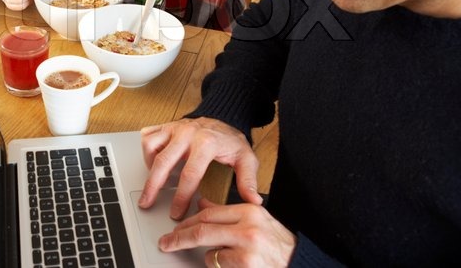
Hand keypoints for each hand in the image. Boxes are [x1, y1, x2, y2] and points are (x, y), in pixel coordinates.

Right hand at [139, 118, 262, 219]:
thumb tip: (253, 201)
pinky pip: (148, 136)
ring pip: (151, 147)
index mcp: (206, 143)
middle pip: (163, 162)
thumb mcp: (246, 159)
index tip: (176, 212)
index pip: (190, 174)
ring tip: (152, 182)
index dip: (181, 197)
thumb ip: (248, 181)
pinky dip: (147, 151)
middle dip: (153, 186)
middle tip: (146, 202)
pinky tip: (152, 164)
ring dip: (149, 166)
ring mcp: (175, 128)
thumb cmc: (232, 140)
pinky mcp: (167, 125)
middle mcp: (187, 133)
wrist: (224, 117)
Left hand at [160, 197, 294, 266]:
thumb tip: (202, 204)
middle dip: (180, 237)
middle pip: (202, 228)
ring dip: (209, 256)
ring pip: (209, 250)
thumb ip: (228, 213)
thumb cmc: (278, 245)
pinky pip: (218, 265)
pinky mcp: (245, 264)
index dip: (188, 221)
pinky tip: (236, 266)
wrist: (300, 263)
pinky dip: (220, 266)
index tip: (176, 228)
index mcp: (249, 211)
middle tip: (166, 243)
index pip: (208, 213)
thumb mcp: (256, 221)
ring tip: (227, 259)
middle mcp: (248, 226)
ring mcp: (247, 247)